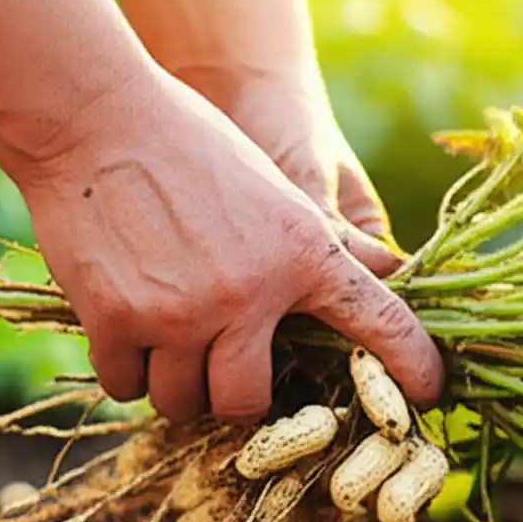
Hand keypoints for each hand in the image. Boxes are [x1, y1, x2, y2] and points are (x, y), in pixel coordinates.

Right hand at [13, 68, 441, 423]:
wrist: (94, 117)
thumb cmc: (187, 144)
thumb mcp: (275, 185)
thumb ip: (322, 242)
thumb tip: (390, 264)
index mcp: (301, 253)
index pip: (379, 323)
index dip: (411, 366)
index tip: (428, 393)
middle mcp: (248, 294)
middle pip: (246, 403)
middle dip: (230, 397)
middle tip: (216, 368)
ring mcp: (180, 312)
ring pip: (181, 402)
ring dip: (173, 383)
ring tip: (163, 339)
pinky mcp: (116, 318)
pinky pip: (125, 384)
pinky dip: (125, 368)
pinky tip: (123, 326)